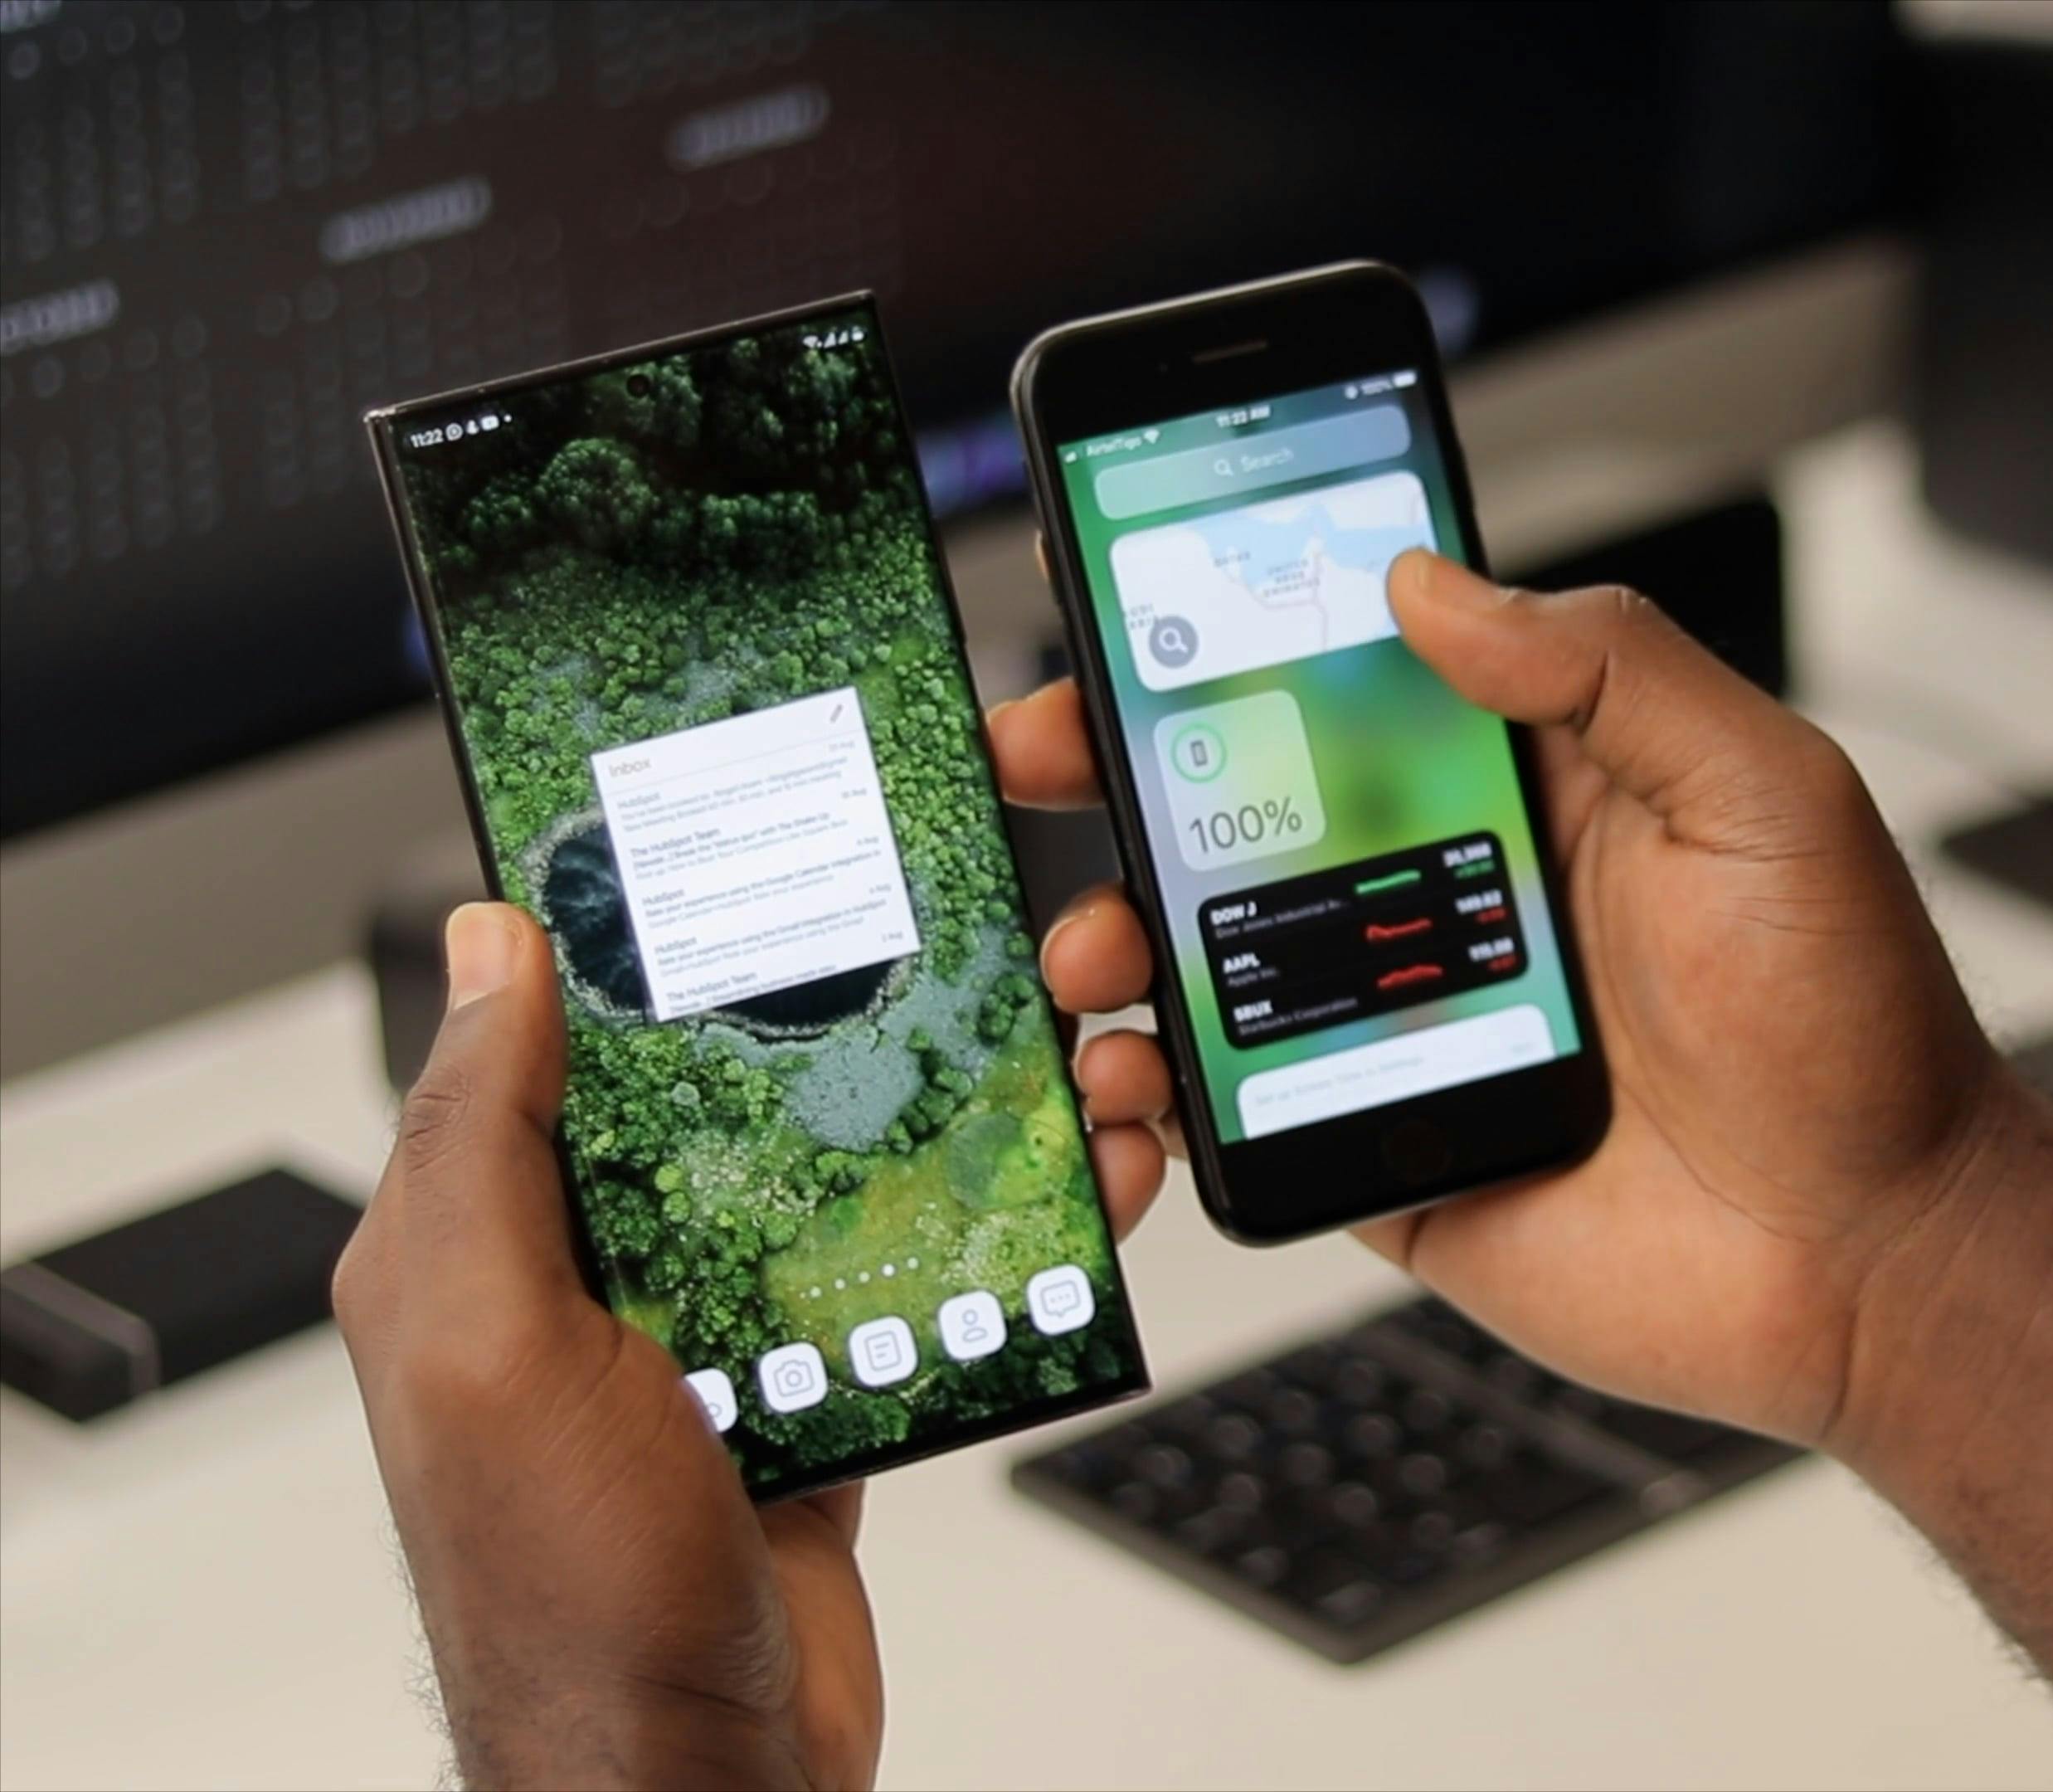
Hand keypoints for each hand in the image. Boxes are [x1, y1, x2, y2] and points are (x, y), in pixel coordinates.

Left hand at [334, 904, 1164, 1788]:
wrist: (696, 1776)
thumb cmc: (565, 1593)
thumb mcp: (494, 1345)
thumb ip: (481, 1148)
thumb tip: (492, 947)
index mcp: (486, 1243)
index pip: (552, 1043)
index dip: (634, 942)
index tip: (737, 849)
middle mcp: (594, 1276)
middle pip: (726, 1093)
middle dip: (845, 1021)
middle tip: (960, 950)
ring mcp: (713, 1335)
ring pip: (840, 1176)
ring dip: (953, 1124)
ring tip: (1062, 1078)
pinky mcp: (814, 1392)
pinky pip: (906, 1278)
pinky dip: (994, 1236)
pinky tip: (1067, 1194)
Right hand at [995, 551, 2022, 1442]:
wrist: (1880, 1256)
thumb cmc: (1855, 1028)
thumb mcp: (1764, 794)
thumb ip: (1609, 666)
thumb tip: (1430, 580)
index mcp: (1534, 786)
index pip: (1353, 678)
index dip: (1229, 634)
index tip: (1117, 597)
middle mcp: (1455, 895)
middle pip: (1244, 813)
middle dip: (1117, 777)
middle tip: (1037, 755)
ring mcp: (1410, 1026)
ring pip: (1212, 964)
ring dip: (1114, 940)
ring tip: (1092, 952)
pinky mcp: (1385, 1154)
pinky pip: (1236, 1122)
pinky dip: (1151, 1106)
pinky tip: (1130, 1091)